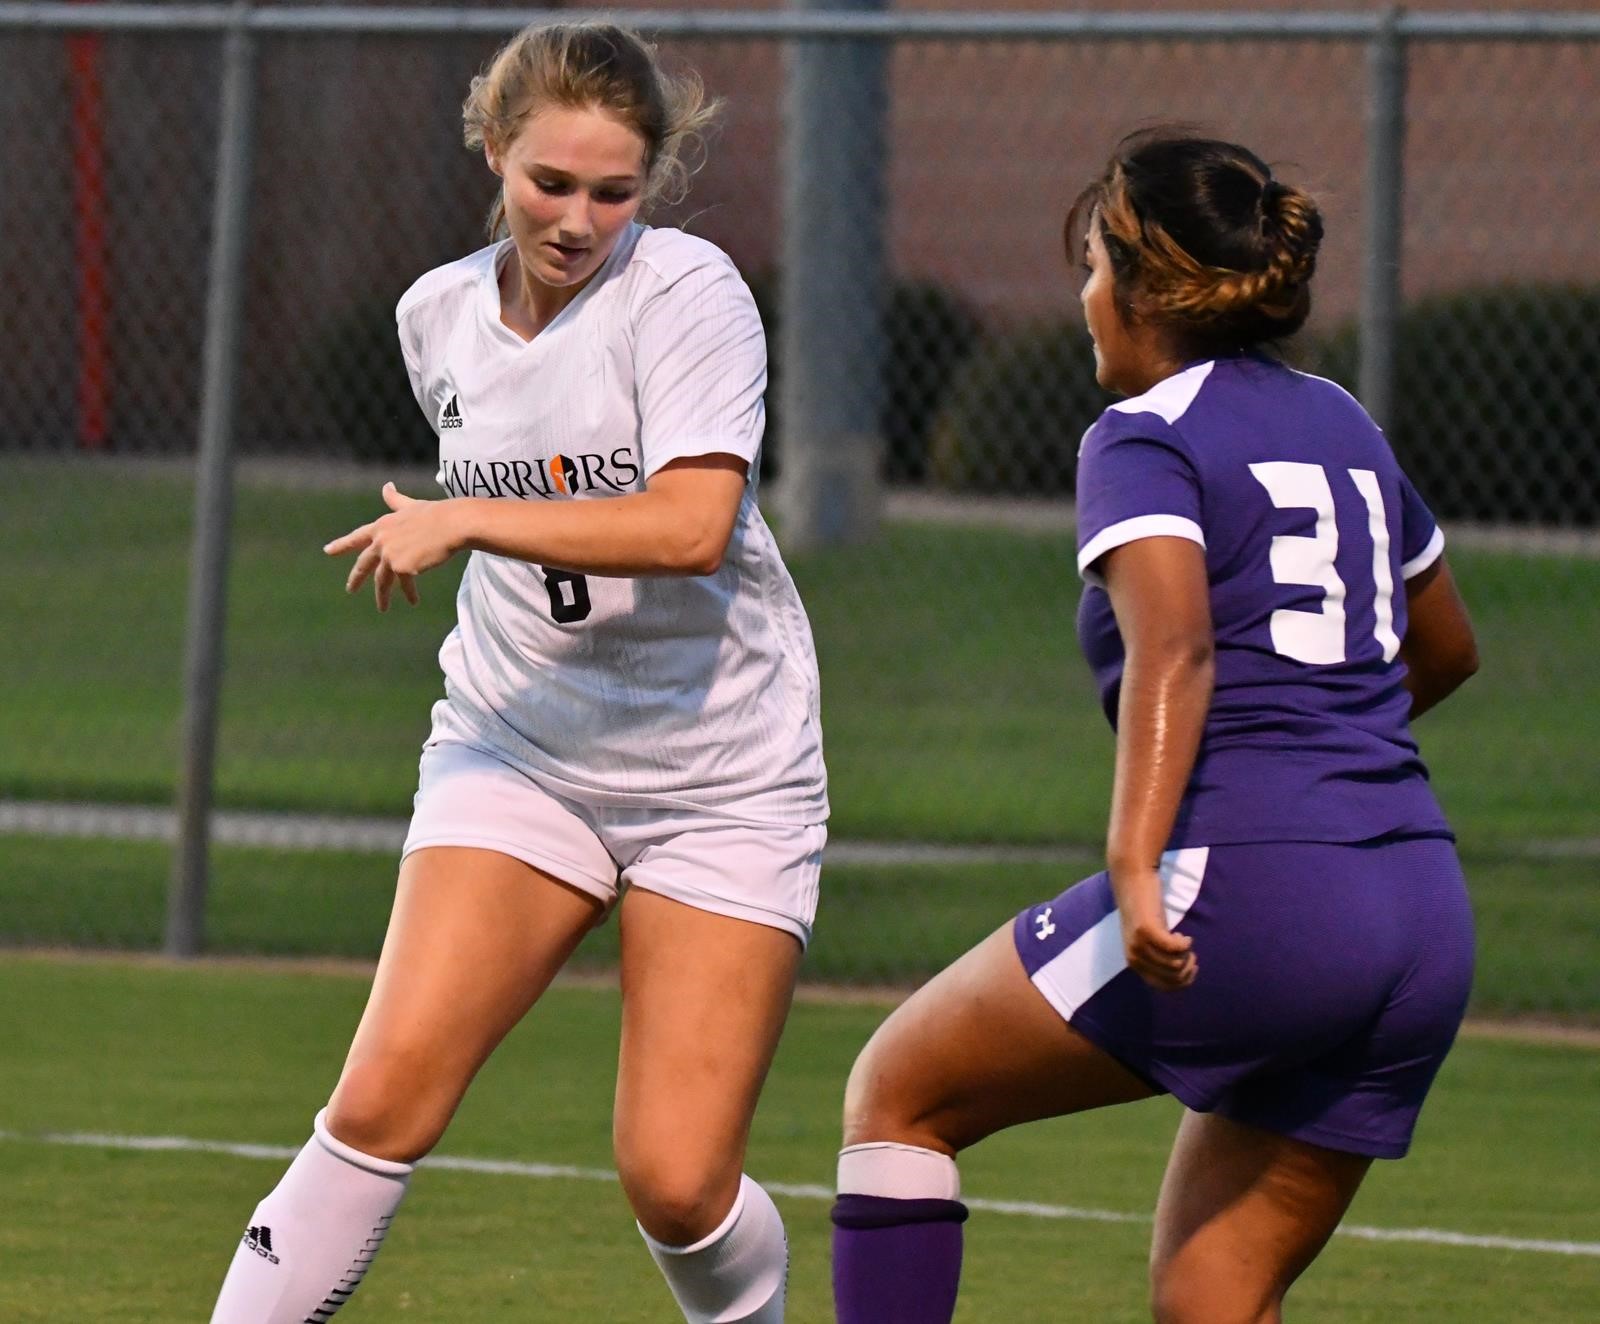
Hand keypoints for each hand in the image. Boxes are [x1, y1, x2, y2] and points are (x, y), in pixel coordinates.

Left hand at [323, 482, 460, 610]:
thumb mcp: (411, 505)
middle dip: (356, 578)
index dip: (341, 544)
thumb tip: (386, 486)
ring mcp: (390, 554)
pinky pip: (404, 585)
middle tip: (350, 589)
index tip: (328, 551)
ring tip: (382, 609)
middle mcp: (381, 540)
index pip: (356, 537)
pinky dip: (409, 594)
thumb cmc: (436, 513)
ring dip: (382, 596)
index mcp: (382, 525)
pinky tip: (413, 601)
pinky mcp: (402, 567)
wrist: (452, 524)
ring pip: (381, 580)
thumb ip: (395, 500)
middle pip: (364, 563)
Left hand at [1113, 867, 1196, 991]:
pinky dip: (1185, 944)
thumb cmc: (1146, 910)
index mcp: (1134, 963)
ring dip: (1187, 955)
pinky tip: (1184, 935)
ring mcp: (1139, 944)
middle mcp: (1134, 957)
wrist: (1133, 881)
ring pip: (1175, 965)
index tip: (1192, 968)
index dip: (1182, 981)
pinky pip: (1175, 948)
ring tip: (1186, 942)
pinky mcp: (1147, 930)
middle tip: (1190, 953)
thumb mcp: (1150, 938)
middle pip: (1172, 978)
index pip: (1163, 986)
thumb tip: (1181, 976)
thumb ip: (1158, 956)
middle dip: (1188, 968)